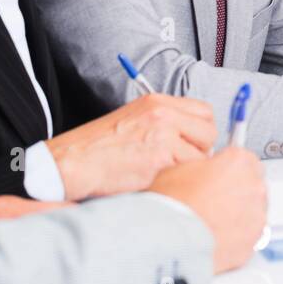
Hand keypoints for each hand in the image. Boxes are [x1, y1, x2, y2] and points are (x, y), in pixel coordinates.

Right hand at [46, 93, 214, 200]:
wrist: (73, 162)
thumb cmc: (97, 147)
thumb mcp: (133, 120)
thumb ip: (163, 123)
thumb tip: (193, 139)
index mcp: (157, 102)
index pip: (204, 111)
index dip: (202, 131)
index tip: (193, 144)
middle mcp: (163, 114)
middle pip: (209, 131)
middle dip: (201, 150)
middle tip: (183, 163)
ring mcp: (163, 135)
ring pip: (201, 156)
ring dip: (188, 169)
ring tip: (165, 174)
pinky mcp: (159, 159)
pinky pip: (186, 172)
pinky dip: (176, 180)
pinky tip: (157, 181)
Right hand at [149, 148, 266, 273]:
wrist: (175, 240)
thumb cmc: (174, 205)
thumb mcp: (177, 169)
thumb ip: (199, 167)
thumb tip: (199, 172)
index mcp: (238, 161)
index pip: (242, 158)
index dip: (227, 169)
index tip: (218, 177)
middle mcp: (254, 185)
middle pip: (251, 183)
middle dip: (236, 190)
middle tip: (212, 201)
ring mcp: (257, 214)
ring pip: (252, 210)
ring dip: (238, 214)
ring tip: (212, 222)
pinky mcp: (255, 239)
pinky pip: (249, 234)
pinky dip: (237, 236)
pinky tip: (216, 237)